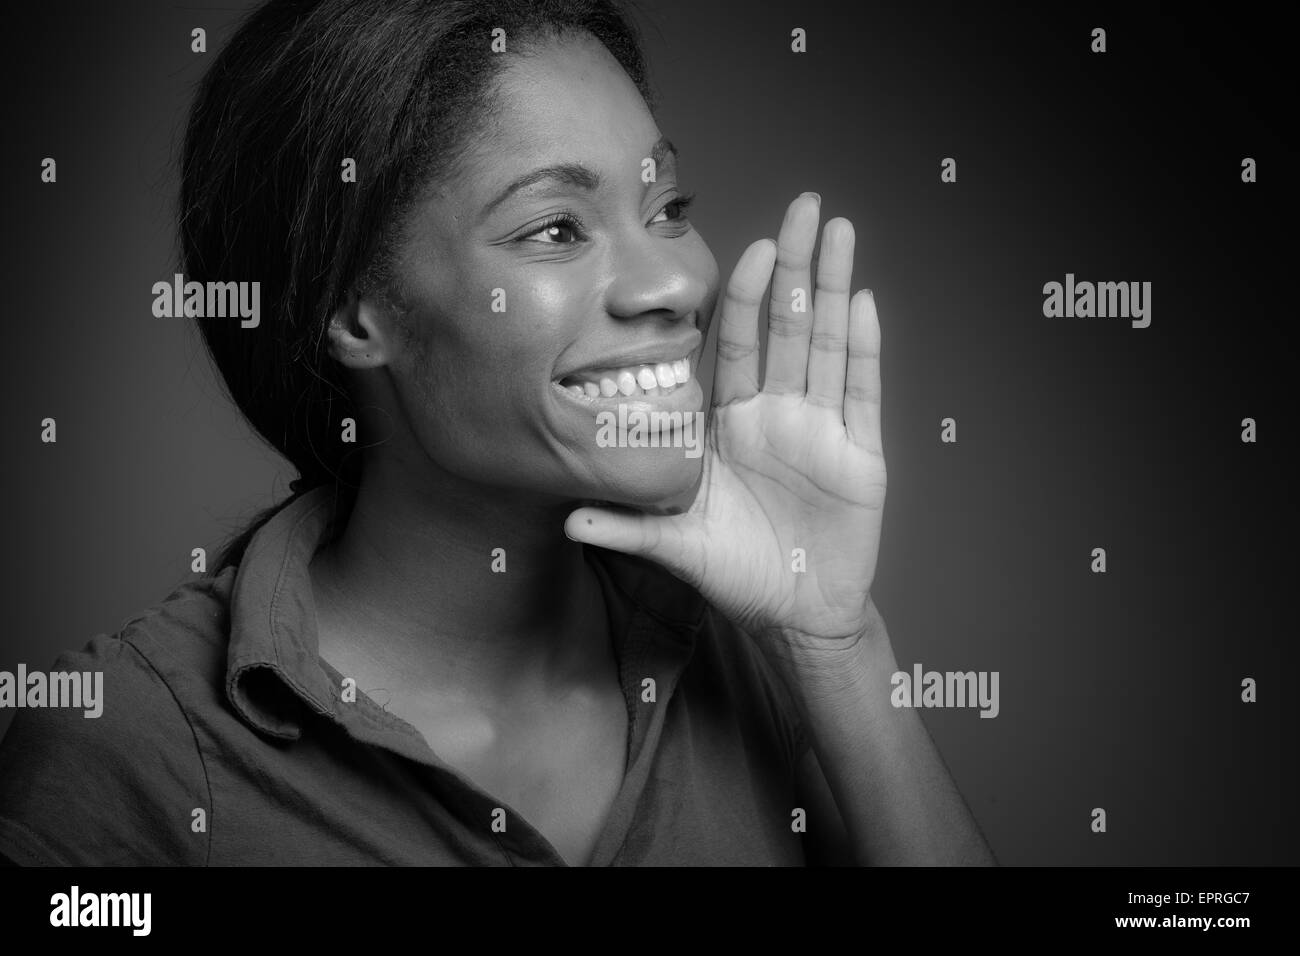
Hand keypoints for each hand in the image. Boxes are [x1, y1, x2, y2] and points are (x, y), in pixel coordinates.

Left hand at [566, 193, 885, 656]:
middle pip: (787, 326)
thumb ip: (627, 526)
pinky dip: (865, 348)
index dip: (742, 298)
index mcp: (730, 424)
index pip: (733, 346)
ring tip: (839, 229)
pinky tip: (865, 300)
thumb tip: (566, 518)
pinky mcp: (860, 453)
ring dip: (835, 287)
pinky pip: (861, 392)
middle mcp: (776, 413)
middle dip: (796, 265)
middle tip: (806, 204)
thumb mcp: (675, 545)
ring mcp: (820, 428)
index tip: (746, 247)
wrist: (795, 614)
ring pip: (828, 343)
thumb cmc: (735, 574)